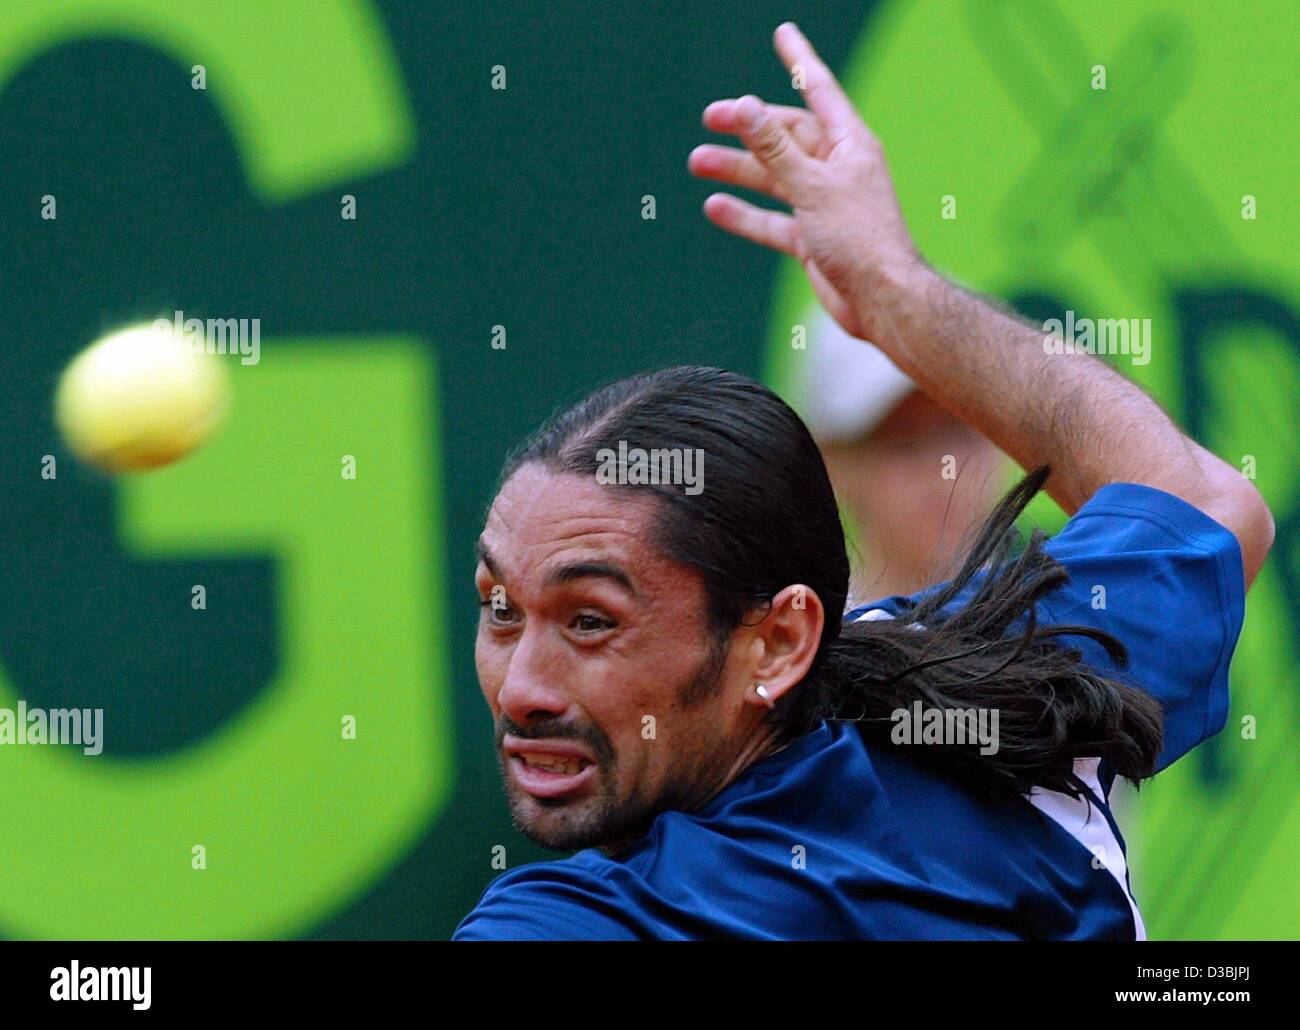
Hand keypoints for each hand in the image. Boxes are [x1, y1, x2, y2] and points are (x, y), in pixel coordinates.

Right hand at [688, 23, 920, 342]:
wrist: (881, 301)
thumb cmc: (861, 240)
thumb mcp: (812, 187)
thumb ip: (775, 149)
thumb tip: (745, 107)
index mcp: (849, 145)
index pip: (819, 91)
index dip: (799, 61)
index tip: (784, 33)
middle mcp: (837, 169)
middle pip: (785, 137)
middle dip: (747, 128)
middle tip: (710, 119)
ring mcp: (823, 204)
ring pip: (773, 178)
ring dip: (737, 170)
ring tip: (697, 163)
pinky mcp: (811, 238)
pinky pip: (771, 220)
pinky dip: (745, 214)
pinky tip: (715, 208)